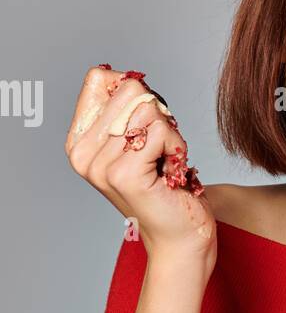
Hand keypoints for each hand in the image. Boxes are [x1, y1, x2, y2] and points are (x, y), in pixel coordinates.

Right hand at [66, 65, 215, 271]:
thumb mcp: (140, 138)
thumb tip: (130, 79)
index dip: (134, 93)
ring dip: (169, 134)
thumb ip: (128, 106)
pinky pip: (160, 129)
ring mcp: (100, 165)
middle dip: (158, 115)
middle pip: (129, 89)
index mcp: (78, 140)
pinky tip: (171, 171)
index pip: (99, 78)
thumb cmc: (166, 184)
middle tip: (159, 150)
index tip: (144, 127)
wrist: (180, 234)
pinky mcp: (124, 174)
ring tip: (164, 163)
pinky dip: (176, 146)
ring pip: (149, 109)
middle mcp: (81, 153)